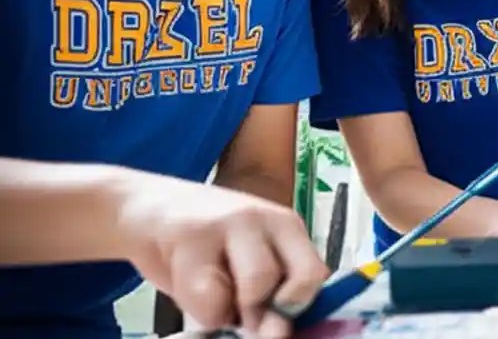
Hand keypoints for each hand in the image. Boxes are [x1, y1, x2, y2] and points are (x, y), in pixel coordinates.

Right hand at [112, 172, 328, 338]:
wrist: (145, 207)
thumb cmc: (203, 246)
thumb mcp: (246, 260)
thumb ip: (268, 290)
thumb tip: (279, 333)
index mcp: (287, 228)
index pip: (316, 274)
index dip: (300, 307)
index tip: (276, 320)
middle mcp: (266, 219)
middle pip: (295, 283)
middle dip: (269, 314)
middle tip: (240, 313)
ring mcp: (232, 223)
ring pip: (257, 287)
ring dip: (234, 312)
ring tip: (214, 298)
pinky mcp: (192, 238)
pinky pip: (210, 299)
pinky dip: (200, 311)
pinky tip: (188, 286)